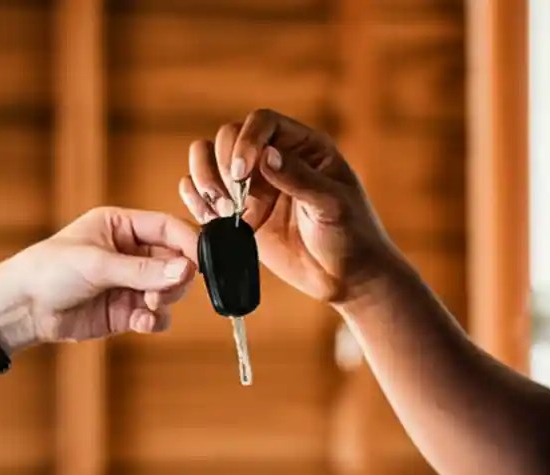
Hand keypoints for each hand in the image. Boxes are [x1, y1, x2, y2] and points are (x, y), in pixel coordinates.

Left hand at [0, 207, 199, 352]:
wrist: (22, 309)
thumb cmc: (48, 270)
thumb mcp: (97, 264)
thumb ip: (143, 270)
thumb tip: (186, 270)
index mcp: (122, 226)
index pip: (169, 228)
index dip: (189, 243)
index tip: (201, 264)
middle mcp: (131, 252)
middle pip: (176, 262)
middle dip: (175, 279)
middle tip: (162, 292)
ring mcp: (130, 283)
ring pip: (169, 291)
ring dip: (164, 300)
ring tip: (145, 307)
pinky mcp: (126, 310)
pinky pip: (155, 315)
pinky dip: (154, 320)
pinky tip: (141, 323)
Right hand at [178, 109, 405, 305]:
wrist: (347, 278)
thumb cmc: (352, 236)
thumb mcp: (334, 205)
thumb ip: (300, 179)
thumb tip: (265, 155)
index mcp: (303, 146)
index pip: (262, 122)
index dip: (246, 140)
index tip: (241, 173)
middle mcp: (274, 157)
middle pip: (228, 137)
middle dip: (223, 166)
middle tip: (235, 203)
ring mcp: (254, 185)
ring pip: (207, 159)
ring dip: (205, 180)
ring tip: (225, 212)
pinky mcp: (239, 212)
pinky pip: (202, 194)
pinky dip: (197, 202)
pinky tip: (213, 221)